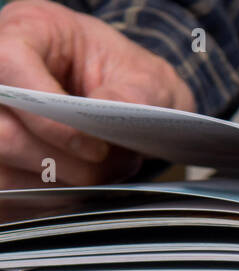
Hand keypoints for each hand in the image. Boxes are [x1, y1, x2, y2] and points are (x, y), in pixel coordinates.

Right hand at [0, 0, 195, 187]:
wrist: (131, 100)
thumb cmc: (132, 81)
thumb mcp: (151, 81)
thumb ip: (136, 94)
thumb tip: (107, 112)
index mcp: (29, 30)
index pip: (10, 63)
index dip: (48, 115)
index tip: (96, 147)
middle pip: (2, 130)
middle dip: (63, 162)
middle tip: (111, 166)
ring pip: (2, 170)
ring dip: (59, 184)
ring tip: (103, 175)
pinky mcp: (0, 159)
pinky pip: (9, 193)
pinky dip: (49, 199)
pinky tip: (80, 187)